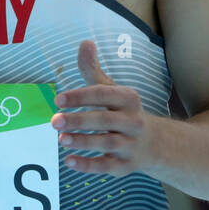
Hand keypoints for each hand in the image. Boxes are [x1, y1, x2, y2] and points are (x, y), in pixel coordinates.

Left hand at [51, 40, 157, 176]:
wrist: (155, 144)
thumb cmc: (123, 112)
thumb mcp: (112, 90)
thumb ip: (93, 70)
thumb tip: (85, 42)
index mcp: (129, 99)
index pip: (103, 94)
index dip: (80, 96)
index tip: (58, 100)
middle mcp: (133, 121)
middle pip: (105, 120)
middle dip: (79, 120)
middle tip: (54, 120)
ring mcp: (131, 145)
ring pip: (107, 144)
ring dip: (83, 142)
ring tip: (60, 138)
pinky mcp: (125, 166)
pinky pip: (107, 166)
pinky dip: (89, 165)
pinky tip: (69, 161)